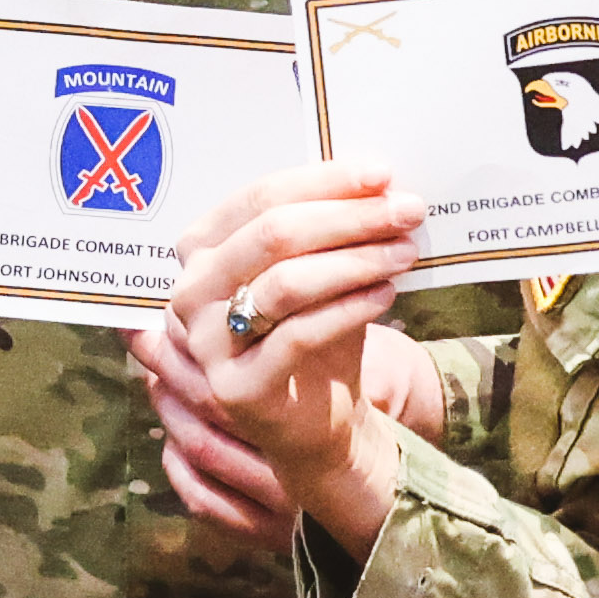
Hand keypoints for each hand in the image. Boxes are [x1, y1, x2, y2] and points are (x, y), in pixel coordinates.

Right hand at [136, 164, 441, 554]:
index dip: (325, 180)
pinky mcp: (235, 388)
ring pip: (286, 283)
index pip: (260, 197)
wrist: (315, 423)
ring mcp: (207, 343)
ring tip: (404, 251)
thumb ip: (332, 228)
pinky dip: (350, 307)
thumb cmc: (314, 333)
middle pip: (273, 234)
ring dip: (356, 260)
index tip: (383, 174)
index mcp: (201, 250)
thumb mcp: (318, 271)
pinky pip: (299, 334)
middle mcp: (191, 293)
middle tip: (407, 210)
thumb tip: (379, 181)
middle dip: (349, 216)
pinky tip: (387, 293)